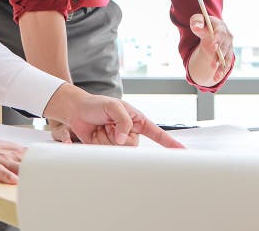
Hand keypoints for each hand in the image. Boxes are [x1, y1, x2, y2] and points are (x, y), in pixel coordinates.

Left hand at [43, 84, 182, 147]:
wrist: (76, 111)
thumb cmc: (97, 104)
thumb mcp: (113, 106)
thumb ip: (123, 121)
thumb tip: (123, 139)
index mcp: (137, 120)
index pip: (156, 133)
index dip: (169, 143)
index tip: (182, 152)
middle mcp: (130, 133)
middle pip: (132, 145)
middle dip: (116, 135)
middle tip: (107, 124)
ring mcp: (118, 142)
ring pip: (118, 151)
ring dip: (105, 138)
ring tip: (100, 128)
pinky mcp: (107, 149)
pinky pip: (106, 154)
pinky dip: (97, 143)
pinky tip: (95, 134)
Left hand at [188, 14, 233, 84]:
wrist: (210, 30)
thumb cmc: (203, 24)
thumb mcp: (198, 20)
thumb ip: (196, 22)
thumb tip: (196, 27)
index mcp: (220, 26)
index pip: (220, 32)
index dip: (217, 39)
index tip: (213, 44)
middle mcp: (227, 36)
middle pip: (224, 47)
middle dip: (218, 55)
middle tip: (212, 64)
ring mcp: (229, 46)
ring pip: (226, 57)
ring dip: (221, 66)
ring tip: (215, 75)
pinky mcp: (228, 55)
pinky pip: (226, 64)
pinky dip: (222, 71)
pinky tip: (216, 78)